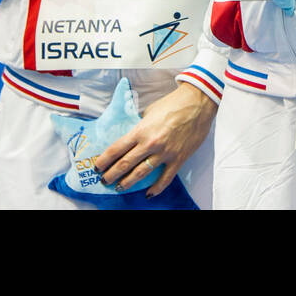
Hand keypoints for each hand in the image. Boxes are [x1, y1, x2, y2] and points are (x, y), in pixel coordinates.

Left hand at [92, 83, 215, 196]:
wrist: (197, 102)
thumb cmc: (173, 103)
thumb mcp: (150, 111)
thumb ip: (140, 125)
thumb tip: (134, 136)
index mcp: (141, 130)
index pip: (117, 149)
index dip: (104, 160)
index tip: (97, 167)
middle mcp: (150, 143)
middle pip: (125, 163)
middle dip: (112, 174)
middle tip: (104, 180)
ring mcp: (165, 153)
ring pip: (141, 173)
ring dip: (128, 182)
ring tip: (119, 187)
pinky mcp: (178, 158)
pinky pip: (165, 178)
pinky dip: (156, 188)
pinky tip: (148, 193)